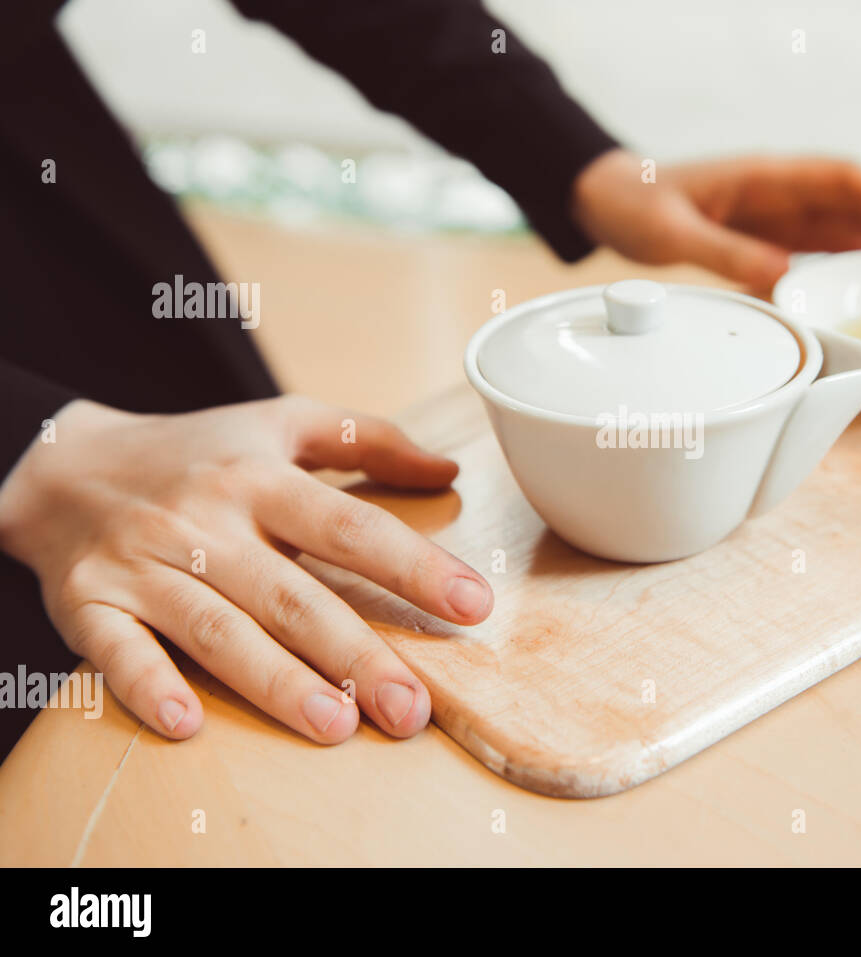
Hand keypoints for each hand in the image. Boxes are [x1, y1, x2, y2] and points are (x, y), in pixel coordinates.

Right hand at [0, 396, 492, 742]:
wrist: (64, 464)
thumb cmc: (199, 450)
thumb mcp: (281, 421)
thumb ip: (368, 440)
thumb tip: (449, 466)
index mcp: (261, 478)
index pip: (349, 526)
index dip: (413, 566)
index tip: (474, 605)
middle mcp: (207, 523)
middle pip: (291, 595)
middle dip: (354, 654)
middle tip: (410, 710)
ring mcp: (145, 565)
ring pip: (217, 630)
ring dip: (275, 681)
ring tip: (335, 726)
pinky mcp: (89, 603)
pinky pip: (117, 651)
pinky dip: (149, 685)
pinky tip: (189, 723)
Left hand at [571, 149, 860, 292]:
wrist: (604, 200)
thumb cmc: (632, 203)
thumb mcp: (672, 233)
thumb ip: (726, 254)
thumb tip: (785, 281)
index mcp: (762, 176)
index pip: (841, 181)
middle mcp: (778, 190)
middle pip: (856, 200)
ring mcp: (774, 213)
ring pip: (844, 223)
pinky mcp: (764, 236)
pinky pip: (818, 247)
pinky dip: (852, 259)